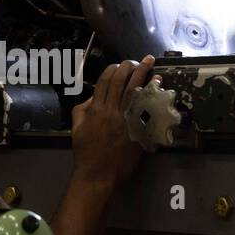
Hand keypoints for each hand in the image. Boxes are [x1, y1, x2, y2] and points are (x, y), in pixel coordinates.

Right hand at [70, 55, 155, 191]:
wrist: (98, 174)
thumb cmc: (86, 152)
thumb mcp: (77, 128)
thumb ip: (82, 109)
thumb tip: (92, 96)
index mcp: (95, 109)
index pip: (104, 82)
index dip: (113, 69)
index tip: (121, 64)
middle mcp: (111, 111)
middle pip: (121, 82)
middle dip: (130, 67)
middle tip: (139, 59)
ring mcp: (125, 120)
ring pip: (134, 91)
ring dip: (143, 75)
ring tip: (150, 63)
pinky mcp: (137, 130)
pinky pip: (145, 108)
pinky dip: (151, 94)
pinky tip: (157, 86)